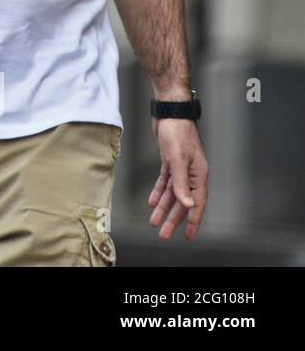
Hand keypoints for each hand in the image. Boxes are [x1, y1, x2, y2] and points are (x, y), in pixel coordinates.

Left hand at [147, 118, 207, 239]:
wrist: (169, 113)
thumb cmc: (177, 133)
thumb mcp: (178, 160)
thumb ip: (181, 184)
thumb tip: (187, 205)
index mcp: (199, 175)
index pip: (197, 203)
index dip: (193, 221)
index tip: (189, 236)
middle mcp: (191, 174)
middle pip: (182, 202)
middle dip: (173, 219)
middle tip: (164, 234)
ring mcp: (180, 169)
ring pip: (172, 194)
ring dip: (163, 208)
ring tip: (154, 222)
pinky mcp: (170, 162)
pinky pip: (165, 182)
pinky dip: (158, 192)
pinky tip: (152, 202)